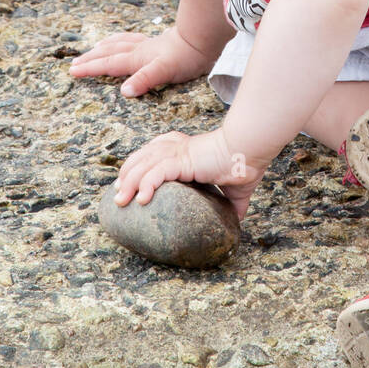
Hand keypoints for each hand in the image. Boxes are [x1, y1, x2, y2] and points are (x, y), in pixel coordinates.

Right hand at [68, 25, 219, 96]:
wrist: (203, 38)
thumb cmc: (186, 57)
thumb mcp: (165, 72)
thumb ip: (144, 80)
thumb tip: (124, 91)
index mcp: (137, 58)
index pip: (108, 64)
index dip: (90, 68)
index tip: (72, 71)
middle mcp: (139, 50)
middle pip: (109, 52)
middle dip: (91, 58)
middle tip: (74, 63)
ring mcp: (148, 44)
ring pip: (119, 43)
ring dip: (104, 47)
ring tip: (94, 48)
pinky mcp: (157, 42)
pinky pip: (133, 39)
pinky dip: (122, 40)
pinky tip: (125, 41)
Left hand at [114, 127, 268, 220]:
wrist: (250, 151)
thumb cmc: (245, 164)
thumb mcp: (235, 189)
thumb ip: (232, 204)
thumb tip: (238, 222)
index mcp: (183, 147)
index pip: (151, 152)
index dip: (137, 167)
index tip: (129, 183)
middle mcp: (176, 145)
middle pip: (140, 157)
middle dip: (126, 175)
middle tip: (118, 194)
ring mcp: (178, 151)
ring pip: (143, 165)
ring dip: (129, 183)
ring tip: (121, 202)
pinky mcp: (183, 160)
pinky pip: (156, 172)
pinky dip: (145, 185)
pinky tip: (141, 199)